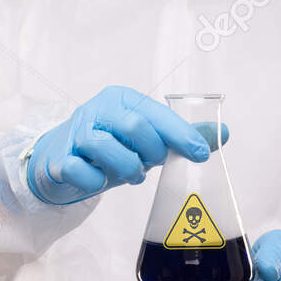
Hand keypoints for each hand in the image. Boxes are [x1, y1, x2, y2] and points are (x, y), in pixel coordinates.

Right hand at [28, 86, 212, 205]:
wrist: (59, 159)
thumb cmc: (110, 147)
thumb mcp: (145, 140)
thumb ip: (179, 137)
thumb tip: (222, 133)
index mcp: (121, 99)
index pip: (156, 113)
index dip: (180, 134)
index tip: (199, 154)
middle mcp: (96, 110)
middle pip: (133, 126)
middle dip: (151, 151)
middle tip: (153, 163)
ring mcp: (75, 134)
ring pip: (105, 146)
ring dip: (126, 168)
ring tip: (132, 174)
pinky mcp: (58, 159)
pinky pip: (79, 170)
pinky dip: (94, 181)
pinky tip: (99, 179)